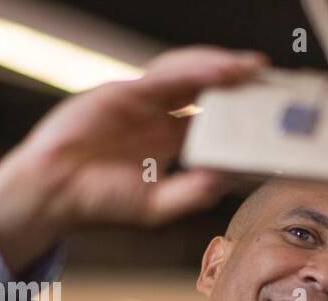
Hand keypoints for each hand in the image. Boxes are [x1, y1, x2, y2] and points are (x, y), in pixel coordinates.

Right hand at [0, 46, 266, 273]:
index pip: (215, 119)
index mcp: (171, 141)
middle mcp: (160, 116)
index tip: (272, 114)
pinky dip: (195, 70)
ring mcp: (142, 101)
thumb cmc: (101, 201)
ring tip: (252, 69)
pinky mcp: (124, 91)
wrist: (55, 193)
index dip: (242, 113)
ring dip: (222, 68)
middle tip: (273, 82)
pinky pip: (165, 75)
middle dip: (239, 83)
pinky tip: (221, 71)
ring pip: (189, 73)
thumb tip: (233, 177)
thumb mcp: (159, 206)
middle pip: (207, 90)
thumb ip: (196, 192)